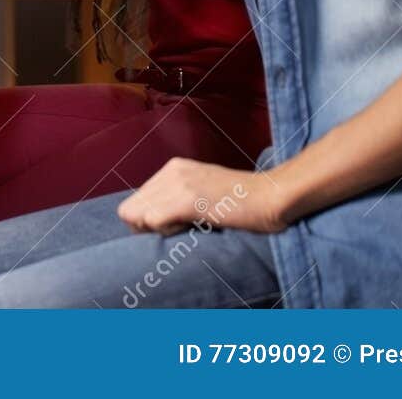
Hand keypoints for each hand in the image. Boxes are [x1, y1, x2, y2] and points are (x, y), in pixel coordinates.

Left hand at [117, 160, 287, 235]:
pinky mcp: (187, 199)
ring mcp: (178, 184)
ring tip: (185, 228)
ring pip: (136, 215)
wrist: (272, 195)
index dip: (147, 221)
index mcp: (173, 168)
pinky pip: (152, 220)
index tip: (171, 227)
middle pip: (129, 209)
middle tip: (175, 232)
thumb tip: (154, 221)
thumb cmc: (244, 201)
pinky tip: (189, 227)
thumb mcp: (204, 190)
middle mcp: (171, 172)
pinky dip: (165, 231)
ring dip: (155, 230)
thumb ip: (179, 197)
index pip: (136, 200)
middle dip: (145, 228)